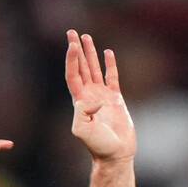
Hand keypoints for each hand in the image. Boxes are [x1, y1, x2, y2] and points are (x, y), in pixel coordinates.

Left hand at [65, 30, 135, 162]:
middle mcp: (89, 96)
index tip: (72, 44)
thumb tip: (91, 99)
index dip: (72, 59)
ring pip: (94, 69)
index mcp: (79, 102)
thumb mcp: (82, 130)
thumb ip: (81, 112)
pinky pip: (112, 77)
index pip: (73, 75)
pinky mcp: (116, 99)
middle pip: (81, 67)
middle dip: (76, 50)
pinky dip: (110, 64)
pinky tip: (108, 53)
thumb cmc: (98, 146)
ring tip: (86, 37)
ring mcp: (102, 97)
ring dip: (90, 53)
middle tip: (71, 32)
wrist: (115, 154)